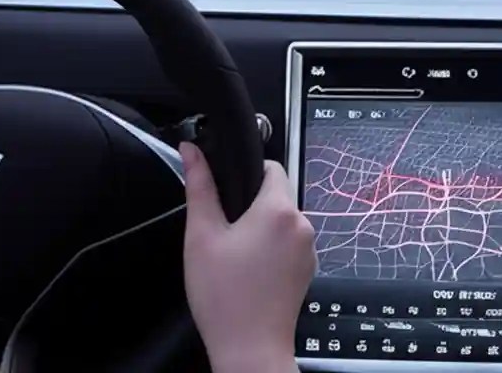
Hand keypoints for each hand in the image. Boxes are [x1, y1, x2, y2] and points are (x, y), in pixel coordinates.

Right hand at [181, 142, 313, 372]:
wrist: (249, 348)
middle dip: (250, 204)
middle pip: (277, 194)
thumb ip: (199, 187)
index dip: (246, 173)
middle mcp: (301, 225)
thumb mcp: (201, 236)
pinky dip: (271, 248)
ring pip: (282, 220)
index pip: (271, 166)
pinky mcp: (307, 268)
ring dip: (260, 227)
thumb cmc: (224, 298)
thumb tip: (192, 152)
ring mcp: (308, 248)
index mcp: (278, 210)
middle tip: (224, 231)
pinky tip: (249, 270)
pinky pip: (288, 243)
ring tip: (234, 256)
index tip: (227, 191)